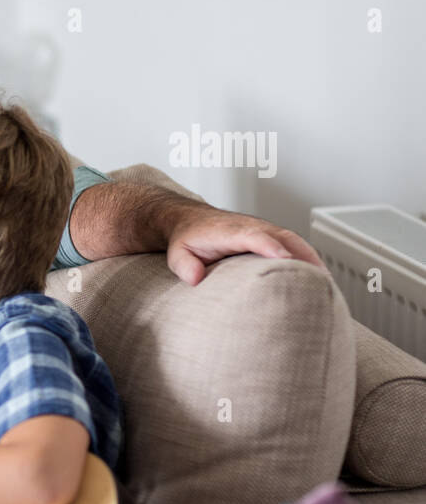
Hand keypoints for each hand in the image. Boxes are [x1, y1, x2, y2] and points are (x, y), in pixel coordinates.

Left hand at [166, 206, 326, 285]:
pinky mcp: (269, 235)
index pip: (255, 236)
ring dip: (312, 258)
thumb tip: (195, 278)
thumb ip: (184, 264)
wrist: (189, 219)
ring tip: (326, 283)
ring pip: (294, 240)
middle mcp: (252, 226)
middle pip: (285, 237)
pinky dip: (308, 257)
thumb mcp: (177, 253)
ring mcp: (264, 229)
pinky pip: (293, 243)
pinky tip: (318, 276)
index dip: (271, 247)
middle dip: (303, 256)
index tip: (285, 260)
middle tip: (319, 281)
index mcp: (231, 230)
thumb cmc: (187, 238)